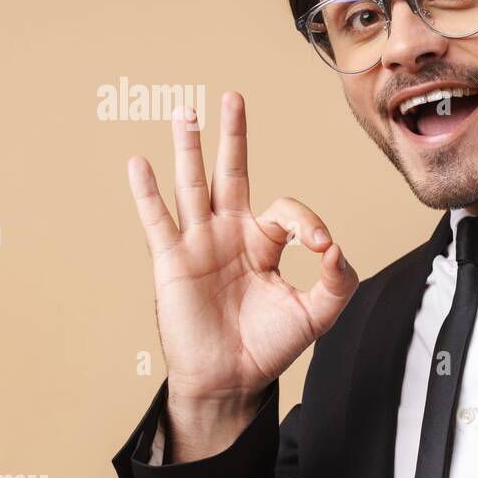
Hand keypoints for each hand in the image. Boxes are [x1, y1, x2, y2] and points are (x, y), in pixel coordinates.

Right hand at [126, 91, 357, 410]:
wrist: (232, 380)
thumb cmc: (270, 346)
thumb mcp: (317, 314)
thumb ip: (337, 281)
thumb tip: (335, 248)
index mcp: (265, 243)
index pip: (287, 211)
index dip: (308, 222)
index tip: (321, 247)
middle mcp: (231, 234)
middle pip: (232, 174)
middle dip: (233, 136)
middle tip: (233, 97)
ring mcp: (200, 244)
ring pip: (194, 186)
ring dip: (190, 149)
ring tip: (186, 112)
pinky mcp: (173, 261)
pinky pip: (158, 221)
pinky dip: (147, 192)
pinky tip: (140, 163)